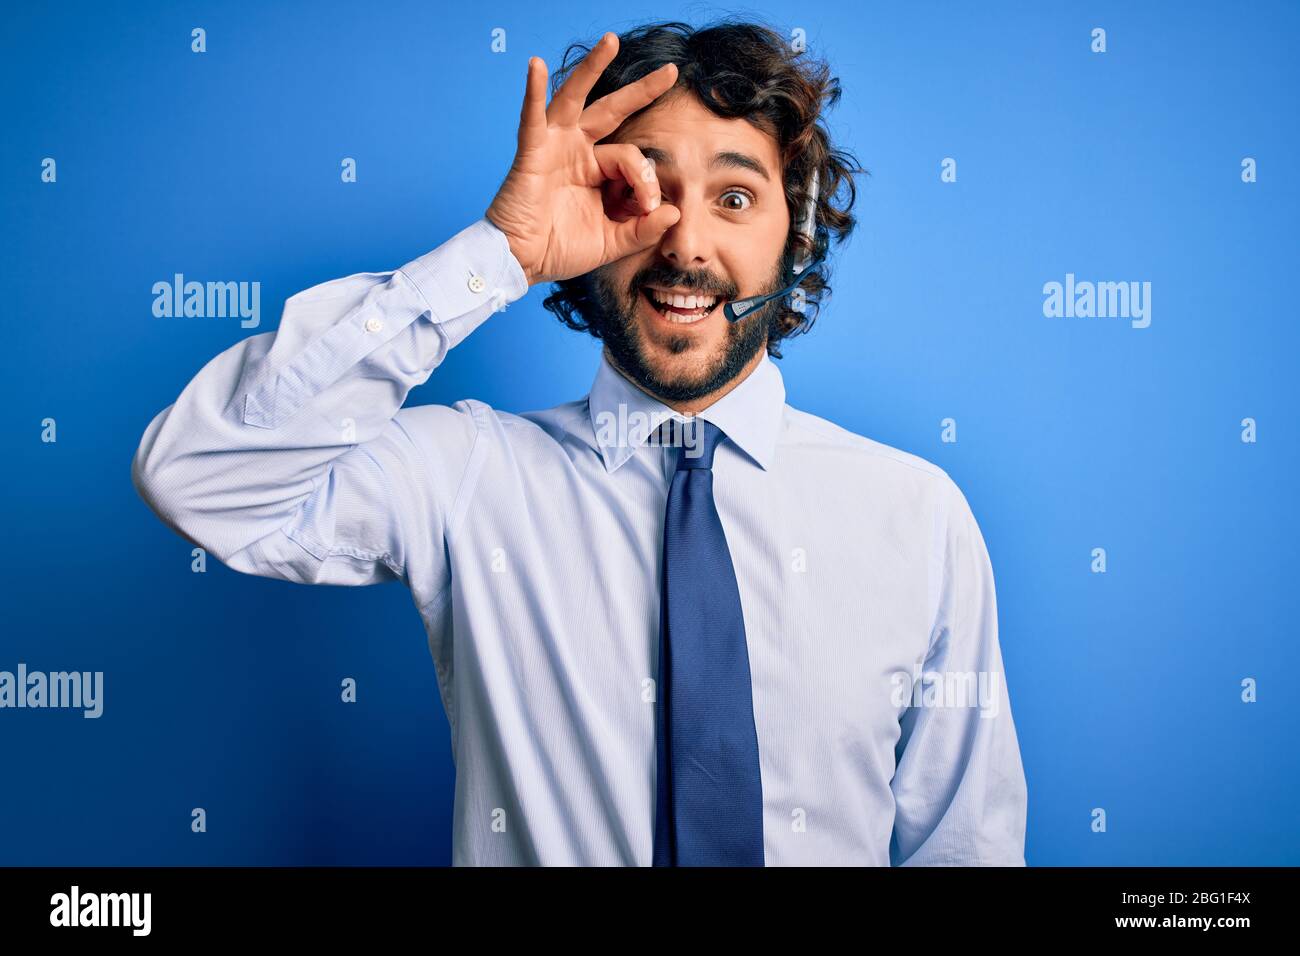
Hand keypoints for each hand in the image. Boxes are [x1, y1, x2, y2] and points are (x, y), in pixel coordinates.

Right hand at [485, 32, 681, 285]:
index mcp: (596, 171)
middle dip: (641, 91)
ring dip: (592, 68)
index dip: (646, 181)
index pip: (632, 160)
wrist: (522, 262)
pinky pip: (532, 119)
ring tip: (611, 42)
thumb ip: (643, 229)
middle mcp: (577, 151)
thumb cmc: (560, 249)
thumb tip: (675, 211)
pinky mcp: (532, 154)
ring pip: (575, 99)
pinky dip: (533, 92)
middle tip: (671, 71)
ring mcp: (555, 148)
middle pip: (612, 111)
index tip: (648, 208)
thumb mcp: (611, 242)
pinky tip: (536, 66)